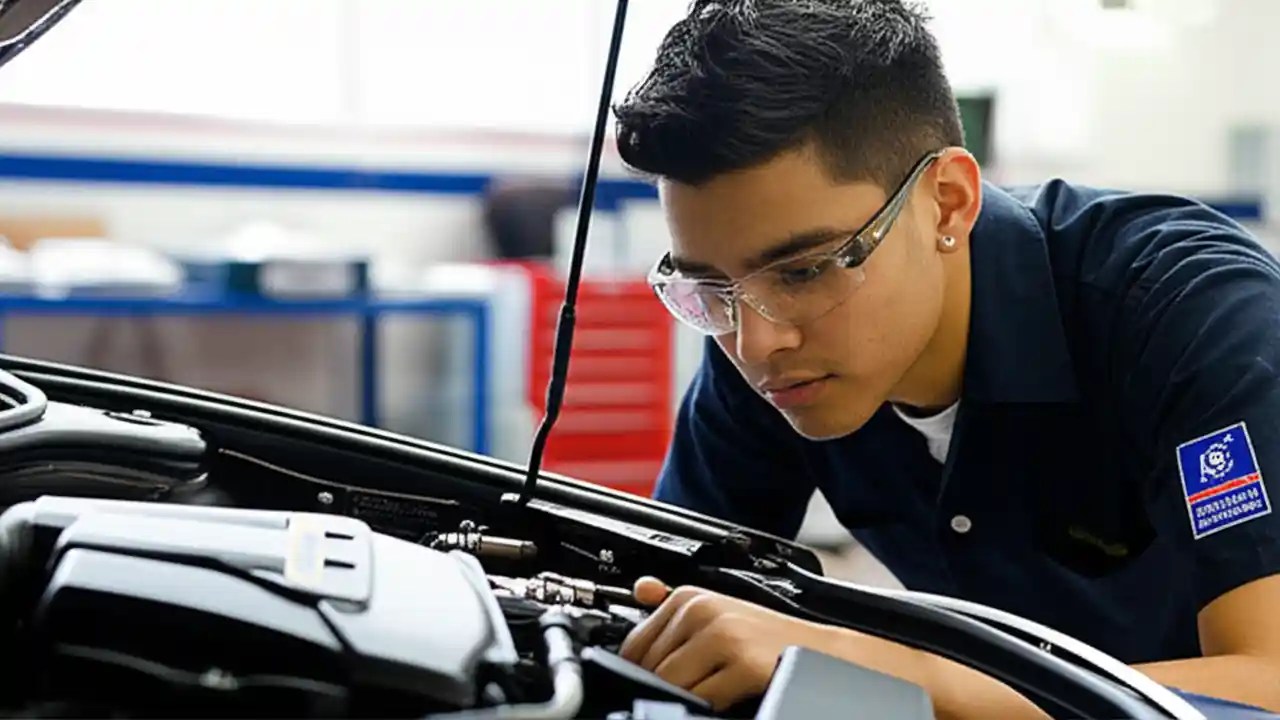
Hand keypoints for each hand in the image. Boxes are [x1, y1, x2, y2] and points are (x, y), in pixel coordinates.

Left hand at [620, 576, 839, 710]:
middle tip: (692, 687)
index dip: (640, 670)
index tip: (651, 681)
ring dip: (686, 696)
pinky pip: (703, 699)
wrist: (825, 654)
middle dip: (662, 685)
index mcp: (690, 597)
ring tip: (711, 690)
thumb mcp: (719, 614)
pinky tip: (726, 698)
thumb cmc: (772, 639)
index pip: (635, 645)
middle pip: (651, 668)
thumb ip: (676, 612)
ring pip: (671, 684)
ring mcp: (723, 636)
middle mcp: (702, 611)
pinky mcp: (743, 664)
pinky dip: (709, 706)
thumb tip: (641, 591)